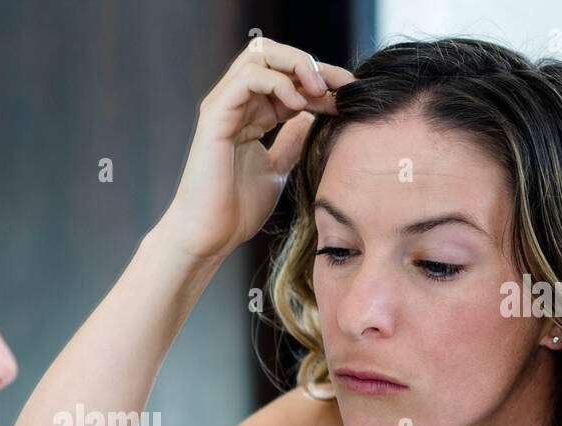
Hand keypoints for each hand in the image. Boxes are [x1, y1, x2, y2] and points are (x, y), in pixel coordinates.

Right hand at [160, 38, 353, 261]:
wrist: (210, 235)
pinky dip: (276, 83)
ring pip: (259, 55)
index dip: (322, 79)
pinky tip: (297, 105)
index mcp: (251, 114)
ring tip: (318, 91)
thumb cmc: (237, 210)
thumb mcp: (277, 170)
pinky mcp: (215, 115)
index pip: (288, 77)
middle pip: (274, 55)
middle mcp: (236, 103)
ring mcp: (223, 106)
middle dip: (311, 64)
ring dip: (295, 66)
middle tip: (339, 85)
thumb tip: (312, 117)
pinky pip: (247, 78)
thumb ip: (291, 141)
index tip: (352, 92)